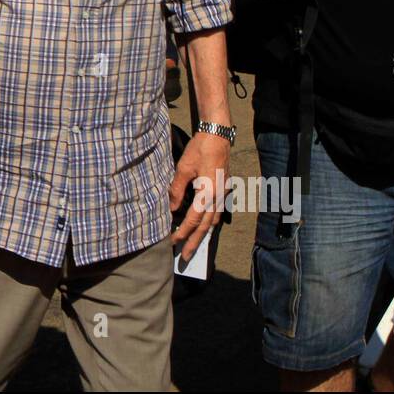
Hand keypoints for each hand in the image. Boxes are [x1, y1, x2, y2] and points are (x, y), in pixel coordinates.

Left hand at [169, 132, 229, 262]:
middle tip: (185, 257)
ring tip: (194, 246)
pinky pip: (217, 212)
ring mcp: (223, 194)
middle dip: (195, 242)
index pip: (193, 219)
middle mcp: (218, 197)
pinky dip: (210, 222)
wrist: (218, 135)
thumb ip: (177, 190)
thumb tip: (170, 209)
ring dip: (204, 235)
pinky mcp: (223, 190)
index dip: (182, 232)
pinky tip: (204, 226)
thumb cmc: (199, 149)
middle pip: (206, 226)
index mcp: (208, 193)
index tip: (172, 242)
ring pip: (214, 221)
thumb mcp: (183, 168)